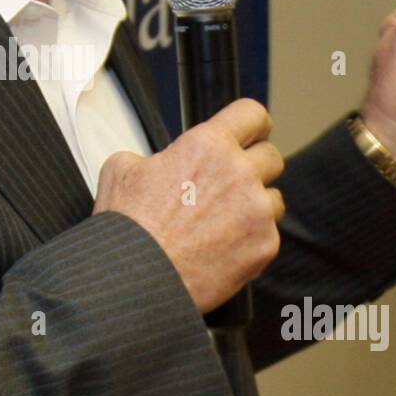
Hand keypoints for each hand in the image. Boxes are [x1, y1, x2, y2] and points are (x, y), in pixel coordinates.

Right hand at [92, 98, 284, 315]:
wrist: (134, 281)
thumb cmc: (128, 229)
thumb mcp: (121, 169)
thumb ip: (150, 156)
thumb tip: (155, 164)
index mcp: (208, 146)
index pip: (252, 115)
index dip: (252, 125)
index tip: (251, 134)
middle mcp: (239, 173)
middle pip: (272, 156)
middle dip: (253, 168)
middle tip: (229, 186)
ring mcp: (256, 211)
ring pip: (274, 199)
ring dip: (254, 207)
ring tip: (222, 225)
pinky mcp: (265, 246)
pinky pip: (269, 236)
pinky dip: (250, 242)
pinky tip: (222, 250)